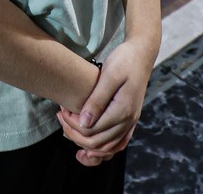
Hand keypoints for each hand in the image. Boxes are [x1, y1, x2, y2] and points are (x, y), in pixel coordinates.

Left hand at [57, 37, 154, 164]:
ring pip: (107, 147)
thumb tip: (84, 123)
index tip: (61, 110)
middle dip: (74, 134)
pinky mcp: (130, 120)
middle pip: (97, 143)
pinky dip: (102, 148)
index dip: (72, 124)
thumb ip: (97, 100)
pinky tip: (89, 146)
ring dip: (86, 144)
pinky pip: (117, 144)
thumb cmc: (124, 60)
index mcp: (123, 111)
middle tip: (61, 117)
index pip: (91, 130)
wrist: (141, 54)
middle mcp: (128, 121)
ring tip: (69, 130)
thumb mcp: (109, 75)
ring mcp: (131, 123)